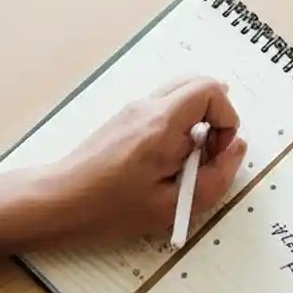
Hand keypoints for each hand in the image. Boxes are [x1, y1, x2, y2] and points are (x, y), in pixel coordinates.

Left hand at [20, 76, 246, 245]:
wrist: (57, 203)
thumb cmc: (108, 209)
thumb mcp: (173, 206)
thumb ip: (215, 177)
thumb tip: (236, 148)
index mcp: (162, 123)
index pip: (211, 90)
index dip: (227, 118)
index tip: (218, 152)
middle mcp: (148, 107)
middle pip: (199, 84)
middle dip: (216, 116)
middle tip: (207, 154)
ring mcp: (134, 110)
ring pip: (182, 95)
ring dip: (197, 122)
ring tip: (185, 161)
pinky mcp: (125, 119)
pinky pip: (165, 108)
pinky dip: (178, 127)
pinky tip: (165, 162)